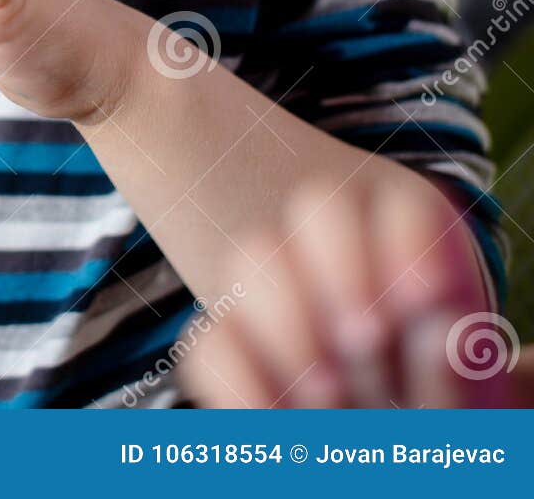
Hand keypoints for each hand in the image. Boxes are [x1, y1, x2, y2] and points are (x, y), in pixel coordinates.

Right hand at [181, 179, 525, 407]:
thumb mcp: (463, 405)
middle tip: (368, 340)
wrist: (384, 467)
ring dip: (289, 322)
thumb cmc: (433, 430)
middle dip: (341, 271)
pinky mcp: (229, 354)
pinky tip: (276, 419)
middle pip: (316, 208)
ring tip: (332, 395)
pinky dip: (237, 380)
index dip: (405, 239)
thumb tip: (439, 327)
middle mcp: (337, 265)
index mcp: (409, 265)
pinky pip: (209, 342)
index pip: (397, 205)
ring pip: (251, 256)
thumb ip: (452, 365)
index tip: (424, 299)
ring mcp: (273, 303)